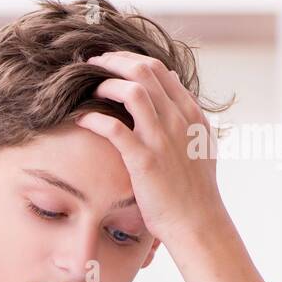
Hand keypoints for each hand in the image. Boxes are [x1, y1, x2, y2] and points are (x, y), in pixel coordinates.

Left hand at [74, 50, 229, 246]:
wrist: (197, 221)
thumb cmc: (193, 187)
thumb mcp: (199, 141)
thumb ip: (185, 111)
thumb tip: (171, 78)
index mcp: (191, 113)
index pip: (159, 69)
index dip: (129, 60)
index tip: (109, 62)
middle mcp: (178, 119)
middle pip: (144, 71)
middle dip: (112, 62)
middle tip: (91, 66)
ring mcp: (162, 138)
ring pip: (132, 91)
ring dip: (105, 84)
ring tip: (87, 88)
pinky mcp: (144, 159)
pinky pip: (114, 127)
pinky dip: (94, 118)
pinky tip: (81, 118)